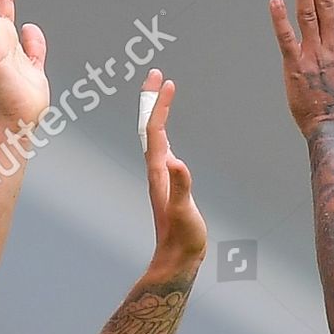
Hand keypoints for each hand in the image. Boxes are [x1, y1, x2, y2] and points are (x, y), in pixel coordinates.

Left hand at [141, 71, 205, 268]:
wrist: (177, 258)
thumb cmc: (182, 236)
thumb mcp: (183, 209)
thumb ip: (180, 186)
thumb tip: (176, 161)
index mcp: (159, 171)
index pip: (156, 130)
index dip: (159, 105)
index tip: (166, 81)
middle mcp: (156, 170)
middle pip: (150, 127)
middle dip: (151, 100)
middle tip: (155, 74)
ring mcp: (161, 177)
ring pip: (154, 137)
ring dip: (155, 114)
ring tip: (159, 95)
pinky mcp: (168, 185)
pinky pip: (162, 150)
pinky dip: (163, 134)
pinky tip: (167, 135)